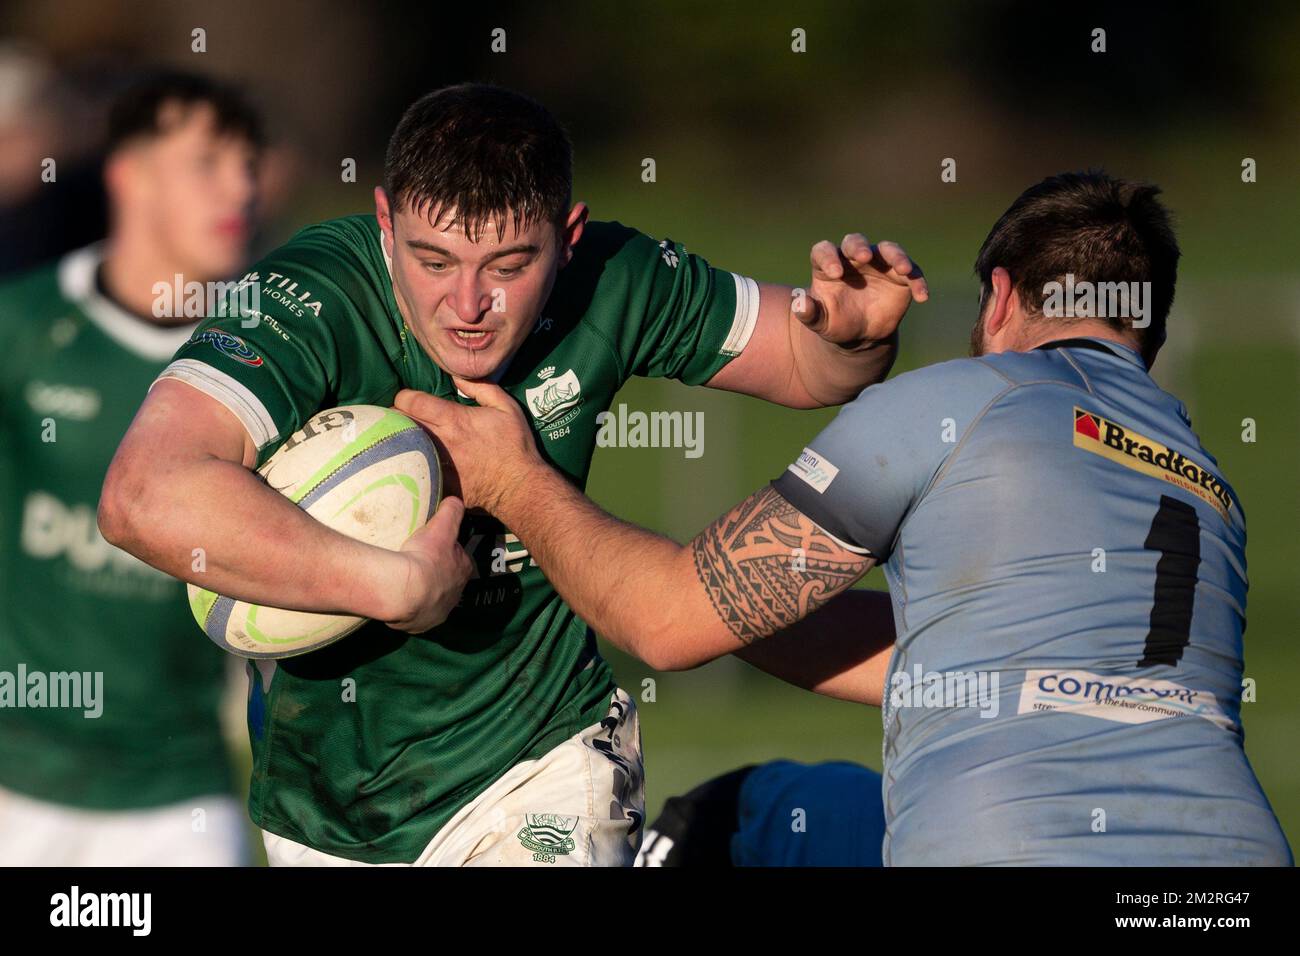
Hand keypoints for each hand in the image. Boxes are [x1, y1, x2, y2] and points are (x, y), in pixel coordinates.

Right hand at [387, 496, 473, 632]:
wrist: (404, 590)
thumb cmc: (426, 556)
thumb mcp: (442, 525)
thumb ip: (452, 510)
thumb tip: (455, 500)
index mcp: (464, 571)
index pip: (460, 559)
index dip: (449, 552)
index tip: (434, 548)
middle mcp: (455, 596)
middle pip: (447, 581)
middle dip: (436, 575)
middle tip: (418, 565)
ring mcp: (438, 613)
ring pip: (433, 601)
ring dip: (423, 593)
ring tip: (407, 584)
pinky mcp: (420, 625)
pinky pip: (416, 616)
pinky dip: (409, 608)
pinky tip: (399, 599)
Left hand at [393, 377, 541, 513]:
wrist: (520, 486)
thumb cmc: (515, 445)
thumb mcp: (506, 407)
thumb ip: (482, 387)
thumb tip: (457, 376)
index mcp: (453, 419)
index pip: (411, 401)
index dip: (403, 397)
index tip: (407, 399)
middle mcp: (439, 441)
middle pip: (400, 422)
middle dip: (394, 416)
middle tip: (399, 417)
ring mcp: (436, 464)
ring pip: (401, 447)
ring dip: (397, 440)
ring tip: (398, 438)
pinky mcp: (437, 484)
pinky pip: (412, 472)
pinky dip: (406, 465)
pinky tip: (406, 463)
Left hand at [793, 234, 927, 349]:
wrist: (860, 334)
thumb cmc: (836, 323)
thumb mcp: (821, 323)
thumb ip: (809, 313)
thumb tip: (799, 303)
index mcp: (828, 265)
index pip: (823, 251)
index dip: (828, 257)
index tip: (834, 273)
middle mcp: (853, 258)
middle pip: (855, 241)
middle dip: (859, 247)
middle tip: (864, 257)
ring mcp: (879, 264)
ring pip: (888, 250)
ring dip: (897, 256)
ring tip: (903, 270)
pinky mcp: (900, 276)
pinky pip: (912, 273)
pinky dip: (918, 281)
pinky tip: (922, 296)